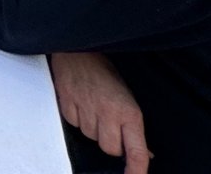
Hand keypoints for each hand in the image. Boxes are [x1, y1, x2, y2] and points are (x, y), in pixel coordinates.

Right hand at [51, 53, 149, 173]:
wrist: (79, 48)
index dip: (137, 170)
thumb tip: (143, 153)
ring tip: (94, 106)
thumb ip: (133, 127)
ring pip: (90, 137)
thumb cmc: (106, 72)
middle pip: (110, 149)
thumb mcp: (127, 98)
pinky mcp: (67, 104)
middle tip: (111, 123)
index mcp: (129, 111)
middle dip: (111, 142)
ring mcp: (85, 109)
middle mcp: (107, 113)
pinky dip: (77, 118)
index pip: (135, 151)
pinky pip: (73, 124)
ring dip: (93, 128)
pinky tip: (80, 102)